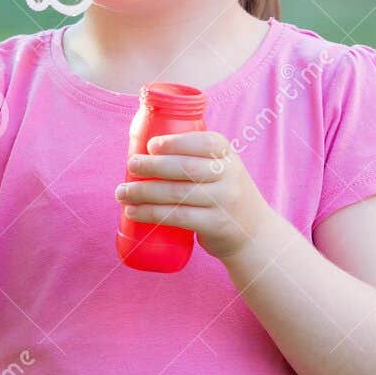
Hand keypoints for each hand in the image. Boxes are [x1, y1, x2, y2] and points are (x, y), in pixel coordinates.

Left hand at [116, 131, 279, 262]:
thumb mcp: (222, 167)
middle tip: (131, 165)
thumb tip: (142, 148)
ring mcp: (224, 201)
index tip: (151, 145)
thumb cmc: (224, 193)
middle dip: (153, 165)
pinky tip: (134, 212)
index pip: (204, 142)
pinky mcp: (216, 225)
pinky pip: (179, 217)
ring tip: (121, 192)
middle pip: (186, 168)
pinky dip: (152, 214)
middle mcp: (229, 175)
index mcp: (228, 154)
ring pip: (177, 194)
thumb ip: (195, 156)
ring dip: (144, 193)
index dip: (176, 143)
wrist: (254, 232)